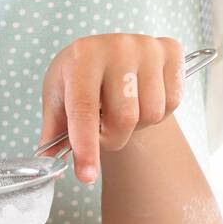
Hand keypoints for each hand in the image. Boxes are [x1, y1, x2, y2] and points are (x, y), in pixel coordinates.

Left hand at [41, 33, 185, 183]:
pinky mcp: (171, 50)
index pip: (85, 109)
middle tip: (102, 130)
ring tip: (121, 110)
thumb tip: (50, 168)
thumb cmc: (78, 80)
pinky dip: (156, 113)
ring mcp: (147, 46)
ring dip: (135, 126)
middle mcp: (117, 46)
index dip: (86, 147)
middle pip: (124, 118)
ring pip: (151, 113)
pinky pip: (173, 102)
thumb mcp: (58, 102)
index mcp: (82, 56)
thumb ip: (54, 136)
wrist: (104, 54)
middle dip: (112, 138)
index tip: (86, 177)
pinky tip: (141, 99)